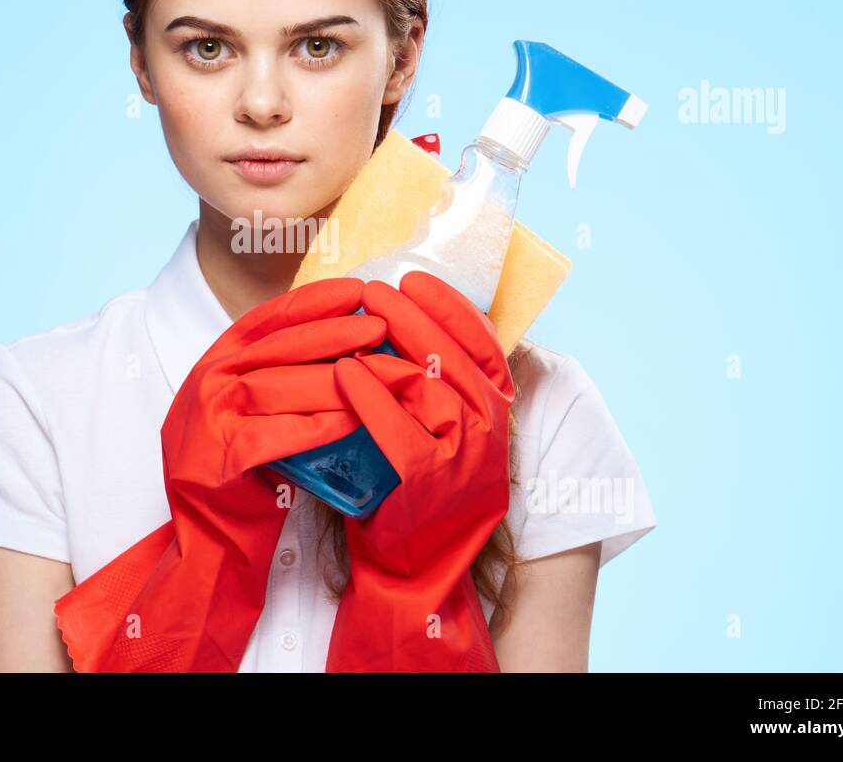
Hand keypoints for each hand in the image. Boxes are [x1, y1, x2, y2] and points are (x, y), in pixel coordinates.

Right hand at [56, 276, 386, 671]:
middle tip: (380, 325)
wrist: (212, 539)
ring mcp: (204, 421)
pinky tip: (350, 419)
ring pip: (275, 387)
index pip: (267, 317)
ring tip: (379, 370)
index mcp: (214, 361)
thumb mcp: (255, 407)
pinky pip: (271, 436)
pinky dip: (313, 426)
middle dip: (332, 333)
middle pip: (275, 347)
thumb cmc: (248, 469)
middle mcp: (204, 383)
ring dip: (332, 378)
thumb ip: (284, 371)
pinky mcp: (215, 461)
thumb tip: (349, 333)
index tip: (358, 289)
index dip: (313, 301)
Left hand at [326, 270, 514, 671]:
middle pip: (450, 351)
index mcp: (497, 409)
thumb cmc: (422, 487)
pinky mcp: (431, 476)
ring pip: (427, 380)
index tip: (415, 280)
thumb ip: (438, 383)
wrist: (418, 562)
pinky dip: (369, 394)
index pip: (482, 342)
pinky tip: (344, 372)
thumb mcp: (444, 428)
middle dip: (409, 313)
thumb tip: (409, 327)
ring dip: (388, 343)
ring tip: (356, 318)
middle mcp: (490, 425)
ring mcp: (465, 450)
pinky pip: (397, 423)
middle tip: (373, 289)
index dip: (448, 305)